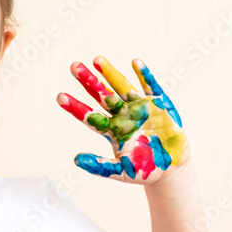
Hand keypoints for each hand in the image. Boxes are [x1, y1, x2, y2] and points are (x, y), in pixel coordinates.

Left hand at [57, 56, 188, 183]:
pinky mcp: (158, 104)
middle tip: (73, 66)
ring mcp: (139, 107)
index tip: (59, 97)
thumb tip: (76, 160)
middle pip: (101, 95)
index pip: (89, 116)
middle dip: (88, 81)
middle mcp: (122, 114)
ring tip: (96, 59)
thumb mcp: (121, 171)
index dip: (75, 107)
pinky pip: (150, 87)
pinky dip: (144, 75)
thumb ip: (99, 166)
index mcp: (111, 130)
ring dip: (110, 73)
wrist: (172, 169)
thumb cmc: (144, 170)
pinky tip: (135, 62)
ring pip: (121, 86)